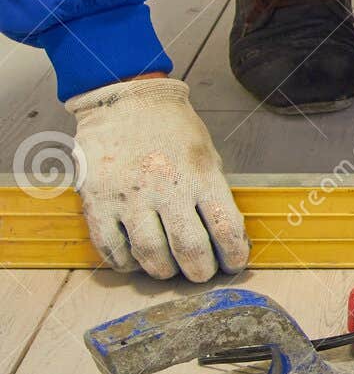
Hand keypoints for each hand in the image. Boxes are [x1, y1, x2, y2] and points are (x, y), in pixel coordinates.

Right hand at [66, 76, 247, 279]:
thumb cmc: (171, 128)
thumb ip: (213, 193)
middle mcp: (166, 189)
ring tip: (170, 268)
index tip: (234, 263)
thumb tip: (225, 235)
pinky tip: (136, 260)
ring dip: (165, 271)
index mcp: (200, 176)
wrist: (123, 100)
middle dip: (201, 272)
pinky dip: (127, 263)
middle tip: (201, 273)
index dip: (235, 256)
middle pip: (190, 251)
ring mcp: (129, 198)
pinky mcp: (98, 203)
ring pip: (151, 255)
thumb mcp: (207, 155)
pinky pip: (112, 249)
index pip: (227, 229)